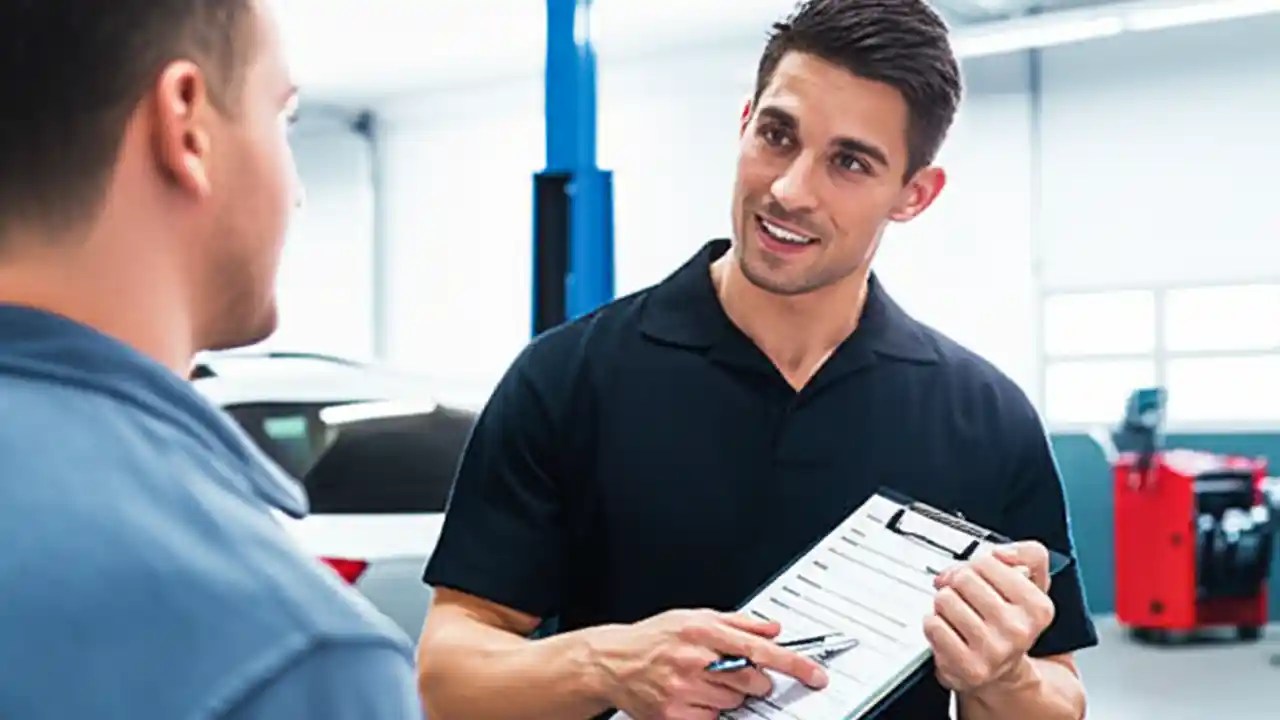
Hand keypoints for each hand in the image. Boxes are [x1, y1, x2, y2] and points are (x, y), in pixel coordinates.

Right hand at [591, 608, 829, 719]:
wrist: (612, 663)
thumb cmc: (653, 638)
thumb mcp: (693, 617)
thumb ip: (738, 623)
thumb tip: (773, 628)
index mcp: (702, 630)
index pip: (760, 648)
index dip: (793, 664)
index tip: (815, 675)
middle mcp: (695, 659)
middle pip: (752, 681)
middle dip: (754, 680)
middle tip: (736, 673)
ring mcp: (684, 689)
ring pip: (734, 702)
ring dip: (729, 695)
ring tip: (703, 681)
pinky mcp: (674, 715)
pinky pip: (712, 719)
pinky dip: (709, 711)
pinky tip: (691, 696)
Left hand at [923, 542, 1055, 694]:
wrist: (1004, 670)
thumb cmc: (1011, 621)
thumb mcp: (1033, 583)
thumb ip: (1028, 554)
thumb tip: (1001, 554)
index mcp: (1037, 607)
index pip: (987, 561)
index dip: (978, 566)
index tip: (983, 579)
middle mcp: (1018, 630)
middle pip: (963, 578)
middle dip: (959, 584)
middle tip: (968, 599)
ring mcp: (992, 650)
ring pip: (944, 599)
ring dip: (945, 604)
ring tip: (961, 616)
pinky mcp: (967, 666)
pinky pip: (932, 624)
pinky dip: (935, 623)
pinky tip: (950, 631)